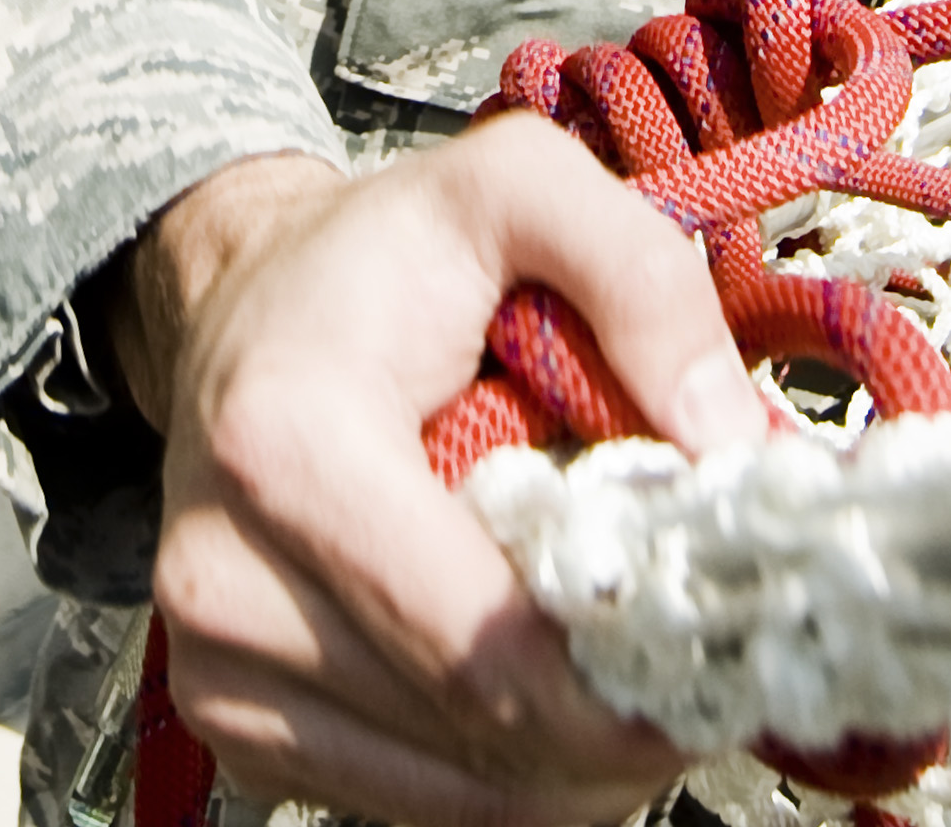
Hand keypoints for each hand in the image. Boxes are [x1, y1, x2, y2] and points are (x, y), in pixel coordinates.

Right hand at [125, 123, 769, 826]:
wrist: (240, 306)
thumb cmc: (377, 258)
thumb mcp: (516, 185)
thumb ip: (641, 277)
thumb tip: (731, 441)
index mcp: (288, 444)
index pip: (477, 641)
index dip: (620, 680)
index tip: (726, 665)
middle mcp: (226, 576)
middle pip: (475, 730)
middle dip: (619, 727)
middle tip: (717, 681)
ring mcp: (219, 666)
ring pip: (453, 792)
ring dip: (573, 763)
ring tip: (643, 680)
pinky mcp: (240, 723)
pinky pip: (412, 801)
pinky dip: (509, 772)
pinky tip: (556, 695)